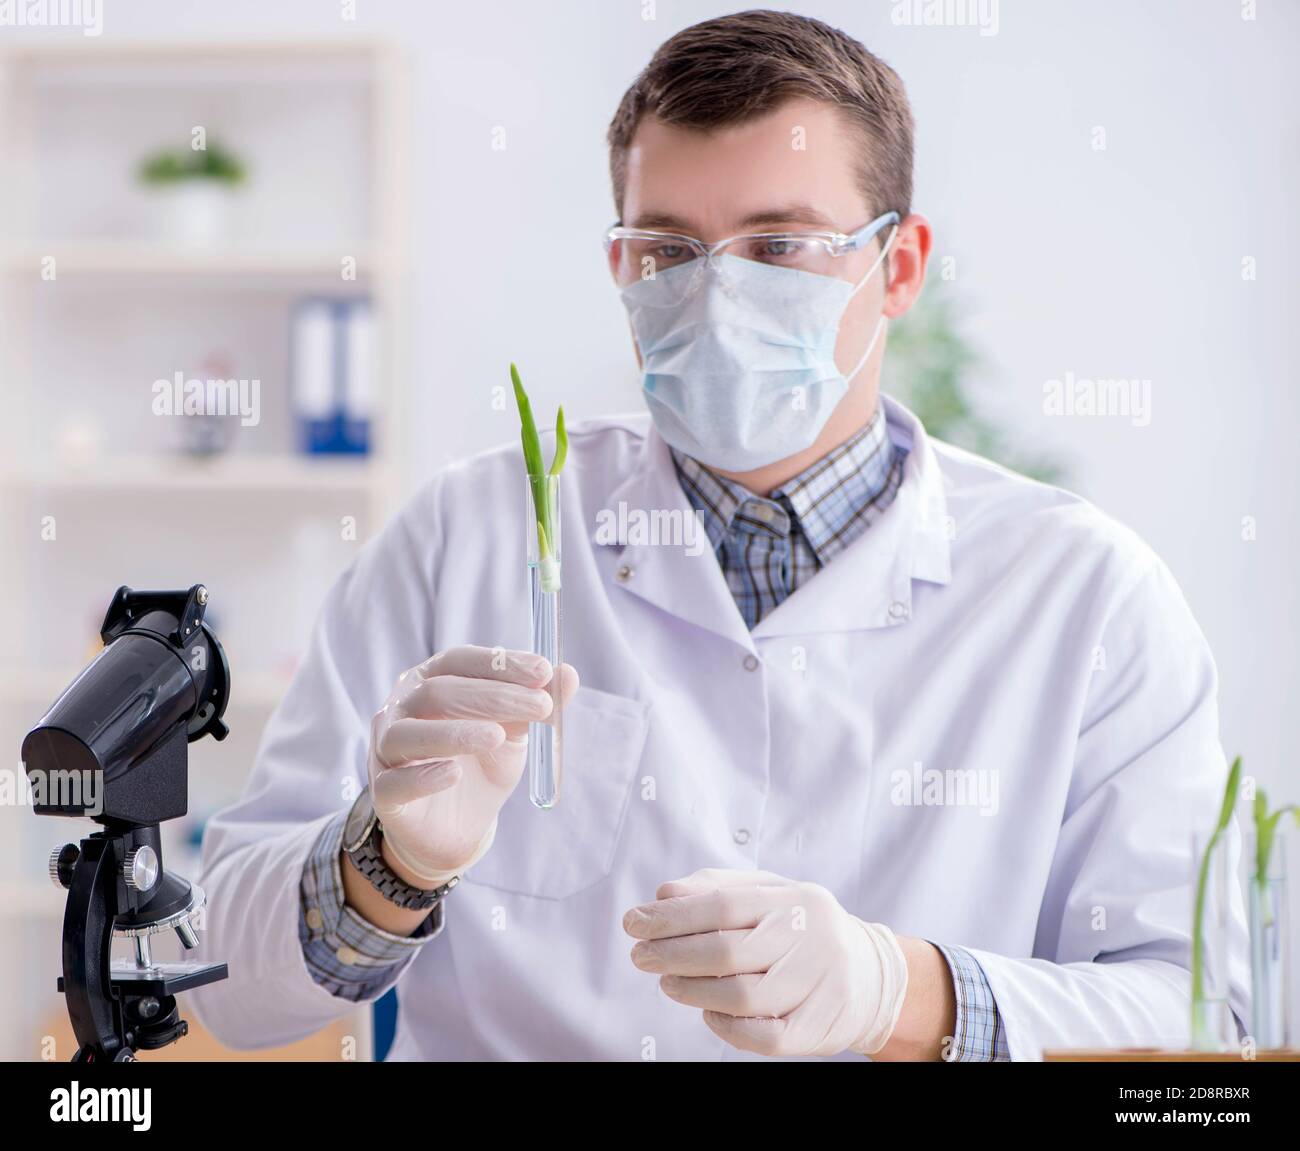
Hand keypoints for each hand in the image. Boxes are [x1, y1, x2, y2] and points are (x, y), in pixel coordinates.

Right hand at [369, 644, 577, 885]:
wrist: (458, 825)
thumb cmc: (481, 764)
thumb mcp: (516, 732)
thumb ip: (538, 703)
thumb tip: (569, 674)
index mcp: (431, 681)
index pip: (459, 661)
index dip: (500, 664)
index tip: (543, 671)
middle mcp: (401, 708)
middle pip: (438, 691)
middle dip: (493, 697)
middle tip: (540, 708)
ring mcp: (386, 750)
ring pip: (408, 733)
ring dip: (455, 732)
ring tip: (497, 737)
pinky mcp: (384, 793)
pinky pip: (394, 783)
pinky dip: (423, 776)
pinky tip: (453, 774)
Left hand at [623, 868, 907, 1056]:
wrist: (871, 974)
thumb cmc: (802, 928)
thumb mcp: (768, 893)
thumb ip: (715, 887)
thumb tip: (662, 894)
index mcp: (796, 899)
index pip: (723, 905)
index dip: (672, 916)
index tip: (633, 922)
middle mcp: (812, 939)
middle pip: (728, 951)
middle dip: (673, 954)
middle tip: (640, 956)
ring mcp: (819, 985)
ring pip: (742, 997)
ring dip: (693, 990)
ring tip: (668, 982)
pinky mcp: (820, 1028)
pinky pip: (764, 1037)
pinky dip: (727, 1026)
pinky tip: (708, 1010)